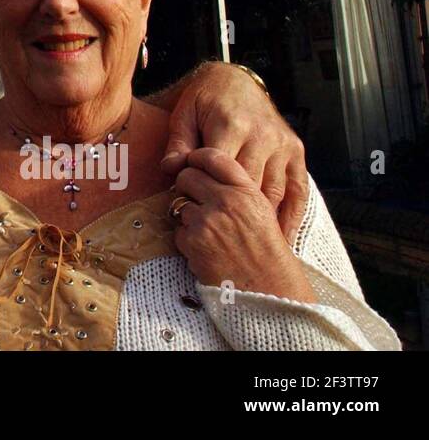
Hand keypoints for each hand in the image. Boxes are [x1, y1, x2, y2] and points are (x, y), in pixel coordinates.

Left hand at [160, 62, 306, 243]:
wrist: (234, 81)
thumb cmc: (204, 100)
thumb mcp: (184, 114)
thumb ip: (178, 143)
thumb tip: (171, 169)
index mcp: (232, 125)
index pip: (219, 170)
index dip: (206, 192)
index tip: (197, 212)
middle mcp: (262, 136)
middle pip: (248, 186)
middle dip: (235, 214)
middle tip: (222, 239)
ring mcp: (283, 145)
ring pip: (274, 191)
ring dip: (264, 222)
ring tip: (252, 248)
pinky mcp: (296, 152)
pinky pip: (298, 189)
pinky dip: (292, 215)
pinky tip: (284, 237)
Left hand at [172, 148, 315, 302]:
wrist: (269, 291)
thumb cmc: (268, 253)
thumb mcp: (263, 212)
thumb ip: (238, 188)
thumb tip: (207, 172)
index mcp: (247, 191)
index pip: (214, 157)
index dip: (198, 157)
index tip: (193, 162)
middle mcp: (227, 201)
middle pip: (188, 175)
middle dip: (186, 185)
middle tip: (193, 197)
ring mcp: (208, 220)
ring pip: (179, 202)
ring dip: (186, 214)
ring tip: (207, 231)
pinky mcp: (193, 240)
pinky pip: (177, 229)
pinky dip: (186, 239)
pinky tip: (205, 249)